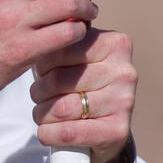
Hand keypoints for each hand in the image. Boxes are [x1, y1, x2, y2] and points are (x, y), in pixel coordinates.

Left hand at [29, 24, 137, 162]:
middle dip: (38, 91)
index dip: (42, 65)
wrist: (107, 123)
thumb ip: (62, 40)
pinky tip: (46, 131)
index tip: (42, 72)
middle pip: (58, 80)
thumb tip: (41, 28)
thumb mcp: (76, 56)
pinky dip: (48, 133)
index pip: (61, 50)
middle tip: (38, 96)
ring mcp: (124, 101)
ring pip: (61, 108)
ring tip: (42, 112)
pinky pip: (69, 132)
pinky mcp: (118, 130)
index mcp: (115, 44)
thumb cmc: (84, 83)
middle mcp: (124, 71)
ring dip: (41, 113)